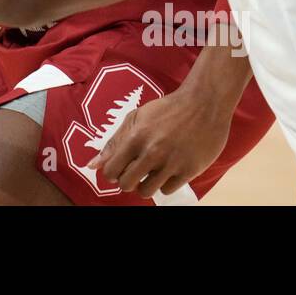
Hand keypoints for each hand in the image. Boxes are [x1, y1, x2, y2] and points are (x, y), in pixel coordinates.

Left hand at [86, 85, 230, 198]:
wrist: (203, 104)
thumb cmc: (167, 109)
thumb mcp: (137, 118)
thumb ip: (114, 142)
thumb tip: (92, 165)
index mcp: (136, 138)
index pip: (111, 171)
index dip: (113, 173)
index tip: (120, 168)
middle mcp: (152, 152)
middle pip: (127, 185)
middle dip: (128, 180)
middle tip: (136, 172)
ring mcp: (171, 163)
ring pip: (146, 191)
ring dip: (146, 184)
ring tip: (152, 171)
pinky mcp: (189, 170)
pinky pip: (167, 190)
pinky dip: (165, 183)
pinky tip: (168, 170)